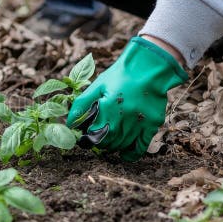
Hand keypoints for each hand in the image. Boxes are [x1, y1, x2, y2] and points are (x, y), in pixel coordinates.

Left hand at [66, 37, 187, 160]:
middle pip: (110, 142)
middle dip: (101, 143)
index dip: (89, 139)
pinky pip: (142, 146)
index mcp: (109, 108)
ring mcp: (141, 122)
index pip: (96, 135)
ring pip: (123, 145)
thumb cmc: (121, 75)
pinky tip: (124, 154)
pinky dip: (132, 154)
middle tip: (97, 139)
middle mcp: (125, 118)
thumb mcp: (98, 86)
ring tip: (109, 141)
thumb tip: (69, 123)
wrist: (150, 67)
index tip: (86, 138)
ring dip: (114, 147)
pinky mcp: (153, 124)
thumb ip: (82, 104)